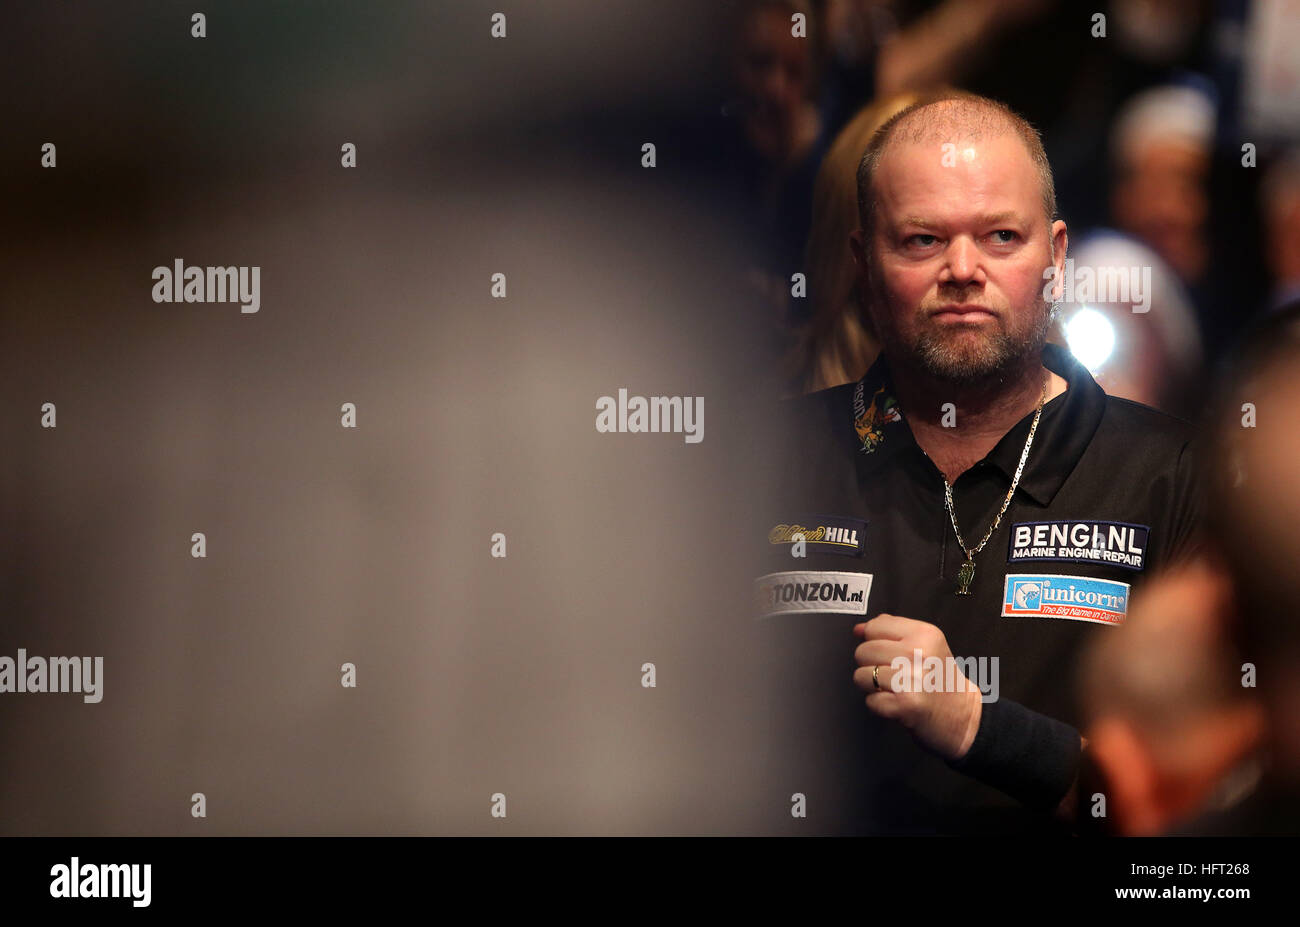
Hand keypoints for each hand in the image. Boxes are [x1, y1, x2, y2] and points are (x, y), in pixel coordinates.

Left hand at [852, 614, 982, 760]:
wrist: (963, 715)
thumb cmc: (940, 680)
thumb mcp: (924, 644)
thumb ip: (890, 631)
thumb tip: (858, 629)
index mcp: (924, 634)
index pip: (875, 627)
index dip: (874, 641)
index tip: (889, 652)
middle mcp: (918, 654)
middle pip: (863, 651)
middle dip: (871, 665)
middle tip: (892, 673)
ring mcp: (912, 679)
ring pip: (861, 676)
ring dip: (873, 687)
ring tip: (894, 688)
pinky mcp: (905, 704)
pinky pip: (870, 700)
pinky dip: (879, 705)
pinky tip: (897, 702)